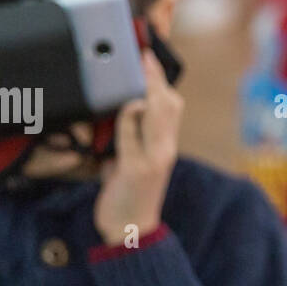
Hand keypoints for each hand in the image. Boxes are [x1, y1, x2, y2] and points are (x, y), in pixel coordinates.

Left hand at [94, 51, 181, 245]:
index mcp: (165, 147)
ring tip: (140, 67)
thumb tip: (115, 124)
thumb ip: (129, 143)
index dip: (162, 82)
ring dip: (147, 87)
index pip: (171, 107)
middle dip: (156, 76)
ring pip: (157, 112)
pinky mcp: (136, 167)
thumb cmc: (129, 197)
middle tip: (145, 53)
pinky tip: (125, 105)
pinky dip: (128, 116)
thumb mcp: (131, 164)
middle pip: (169, 103)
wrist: (132, 232)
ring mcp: (153, 158)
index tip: (151, 60)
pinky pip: (132, 133)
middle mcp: (165, 149)